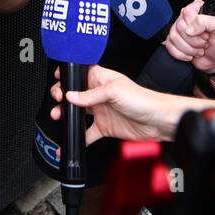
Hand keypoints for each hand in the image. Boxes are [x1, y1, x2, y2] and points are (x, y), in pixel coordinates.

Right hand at [48, 65, 179, 144]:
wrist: (158, 121)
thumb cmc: (143, 99)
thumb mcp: (114, 91)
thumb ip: (91, 94)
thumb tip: (71, 96)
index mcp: (102, 78)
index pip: (80, 73)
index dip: (68, 75)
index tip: (58, 79)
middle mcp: (99, 94)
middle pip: (75, 93)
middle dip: (62, 96)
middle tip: (57, 100)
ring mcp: (101, 111)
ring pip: (77, 112)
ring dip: (65, 115)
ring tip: (57, 116)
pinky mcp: (104, 127)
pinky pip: (86, 133)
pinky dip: (77, 138)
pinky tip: (69, 141)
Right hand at [165, 0, 214, 71]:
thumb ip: (208, 21)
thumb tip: (190, 29)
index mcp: (199, 11)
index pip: (188, 11)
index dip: (195, 24)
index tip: (205, 32)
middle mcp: (187, 19)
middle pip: (180, 26)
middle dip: (194, 40)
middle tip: (204, 41)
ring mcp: (179, 30)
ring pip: (174, 37)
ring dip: (189, 48)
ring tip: (199, 48)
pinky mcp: (174, 41)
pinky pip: (169, 46)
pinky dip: (181, 54)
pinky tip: (190, 54)